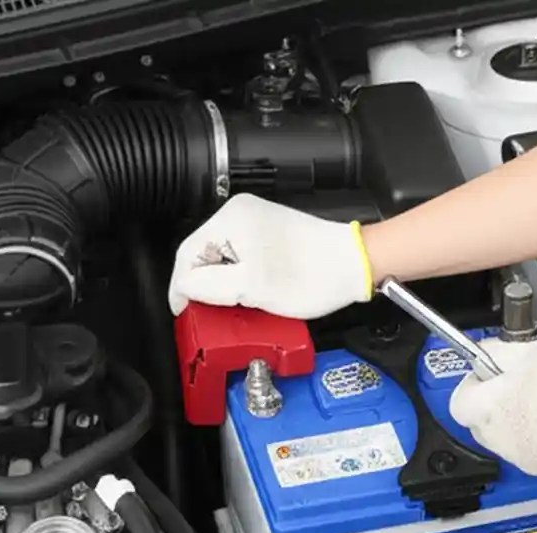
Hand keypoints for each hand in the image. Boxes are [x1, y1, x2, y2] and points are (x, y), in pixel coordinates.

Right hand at [167, 194, 372, 318]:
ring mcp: (256, 222)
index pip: (186, 254)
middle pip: (203, 255)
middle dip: (204, 286)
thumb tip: (185, 289)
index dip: (182, 288)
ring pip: (222, 259)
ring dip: (223, 285)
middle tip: (209, 315)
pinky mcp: (269, 234)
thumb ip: (209, 287)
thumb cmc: (314, 274)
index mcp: (231, 219)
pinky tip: (249, 295)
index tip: (184, 313)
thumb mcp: (251, 287)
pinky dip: (240, 278)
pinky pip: (240, 258)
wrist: (355, 265)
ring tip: (233, 307)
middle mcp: (240, 214)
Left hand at [449, 337, 536, 486]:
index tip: (490, 372)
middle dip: (496, 404)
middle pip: (483, 425)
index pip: (459, 402)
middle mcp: (506, 441)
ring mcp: (533, 462)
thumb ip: (501, 353)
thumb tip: (485, 353)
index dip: (474, 383)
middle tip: (524, 382)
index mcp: (494, 409)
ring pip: (513, 441)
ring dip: (524, 422)